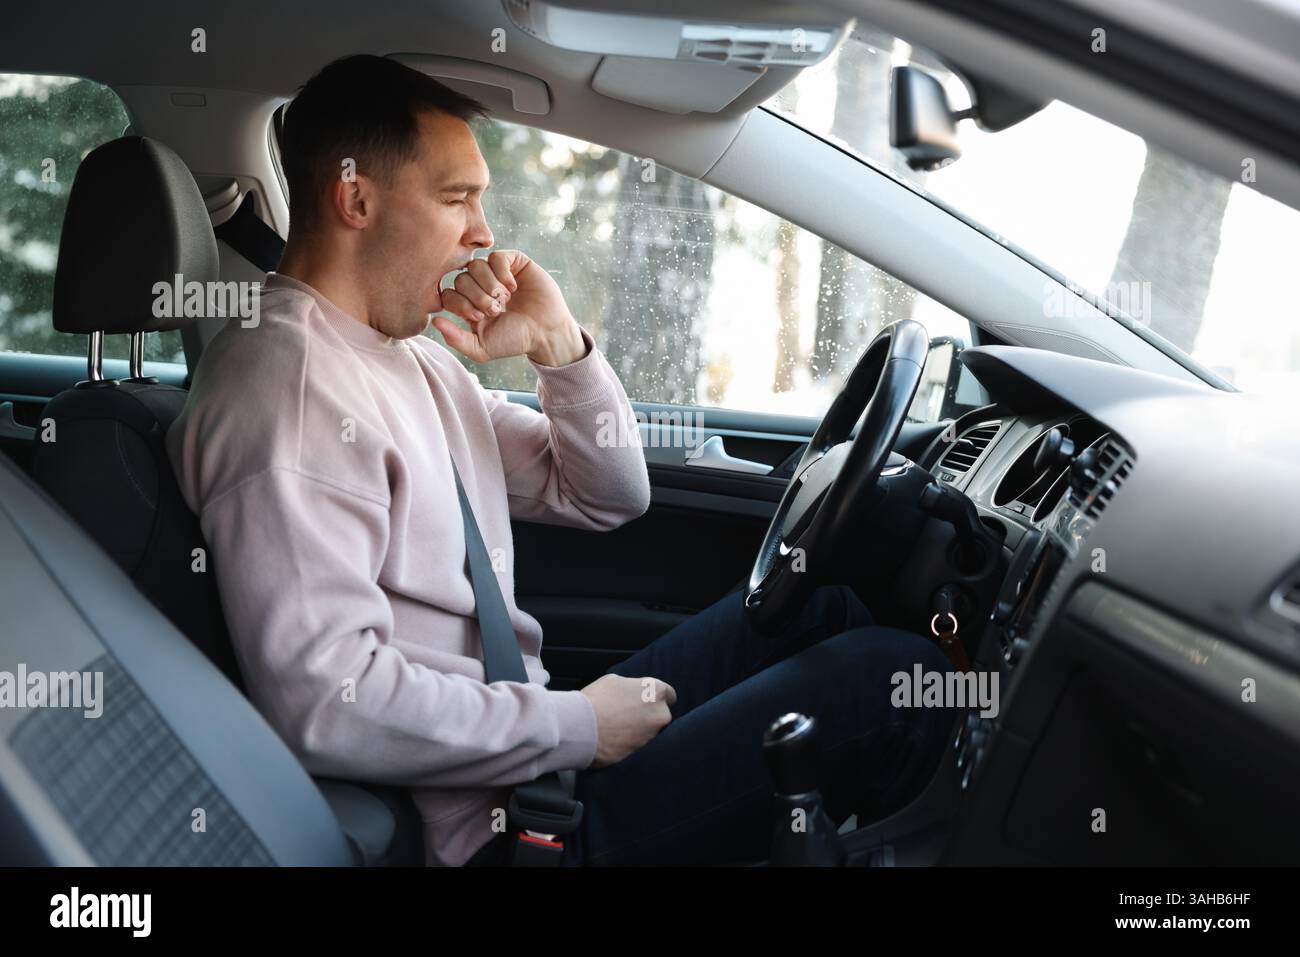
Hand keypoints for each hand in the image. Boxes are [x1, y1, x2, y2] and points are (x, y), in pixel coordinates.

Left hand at [433, 249, 586, 365]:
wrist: (545, 332)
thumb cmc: (515, 341)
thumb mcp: (481, 348)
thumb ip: (456, 339)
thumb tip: (434, 321)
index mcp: (469, 304)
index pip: (448, 294)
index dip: (460, 304)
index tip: (479, 318)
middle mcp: (479, 286)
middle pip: (461, 278)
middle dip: (477, 297)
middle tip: (495, 310)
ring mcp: (496, 273)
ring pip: (476, 265)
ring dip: (490, 285)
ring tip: (505, 299)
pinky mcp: (514, 262)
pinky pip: (496, 256)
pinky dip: (502, 272)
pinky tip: (513, 287)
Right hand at [579, 674, 676, 767]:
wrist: (580, 727)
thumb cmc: (596, 700)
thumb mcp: (615, 681)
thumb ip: (632, 687)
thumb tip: (634, 692)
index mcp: (656, 691)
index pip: (669, 695)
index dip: (656, 699)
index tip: (647, 702)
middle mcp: (660, 714)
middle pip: (662, 715)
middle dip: (649, 716)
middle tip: (630, 716)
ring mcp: (653, 736)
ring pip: (651, 733)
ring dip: (640, 731)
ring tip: (618, 729)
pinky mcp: (642, 754)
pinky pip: (640, 747)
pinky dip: (631, 744)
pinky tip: (616, 740)